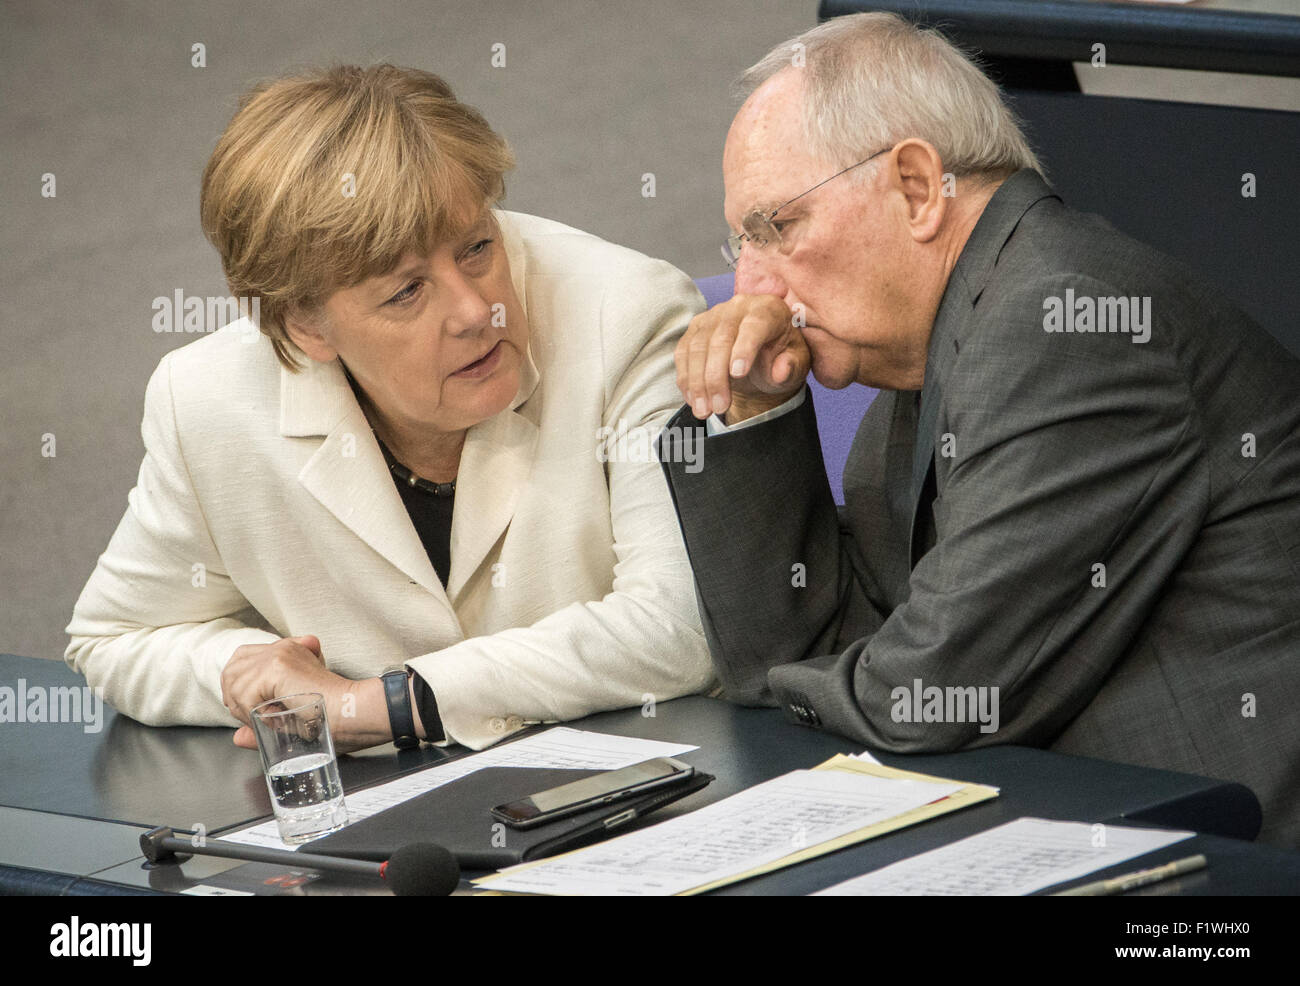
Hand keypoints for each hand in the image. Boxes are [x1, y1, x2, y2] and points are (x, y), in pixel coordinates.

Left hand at [220, 635, 383, 751]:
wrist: (352, 715)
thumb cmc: (333, 719)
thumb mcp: (291, 718)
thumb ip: (263, 722)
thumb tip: (238, 737)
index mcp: (286, 652)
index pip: (242, 660)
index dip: (240, 688)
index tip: (253, 710)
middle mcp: (281, 648)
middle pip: (233, 669)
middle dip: (236, 698)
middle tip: (257, 719)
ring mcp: (279, 654)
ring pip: (235, 683)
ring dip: (246, 709)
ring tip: (272, 720)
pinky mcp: (278, 667)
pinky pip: (245, 695)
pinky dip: (255, 713)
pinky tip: (277, 719)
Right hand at [675, 293, 809, 423]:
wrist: (764, 352)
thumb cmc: (783, 355)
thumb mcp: (797, 362)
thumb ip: (792, 366)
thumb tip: (781, 371)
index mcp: (768, 309)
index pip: (754, 326)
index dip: (744, 349)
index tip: (738, 374)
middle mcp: (738, 307)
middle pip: (720, 339)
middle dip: (716, 377)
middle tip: (720, 407)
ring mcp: (713, 316)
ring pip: (697, 347)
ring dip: (697, 382)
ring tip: (704, 410)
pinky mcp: (696, 329)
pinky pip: (684, 353)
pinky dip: (686, 379)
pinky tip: (693, 400)